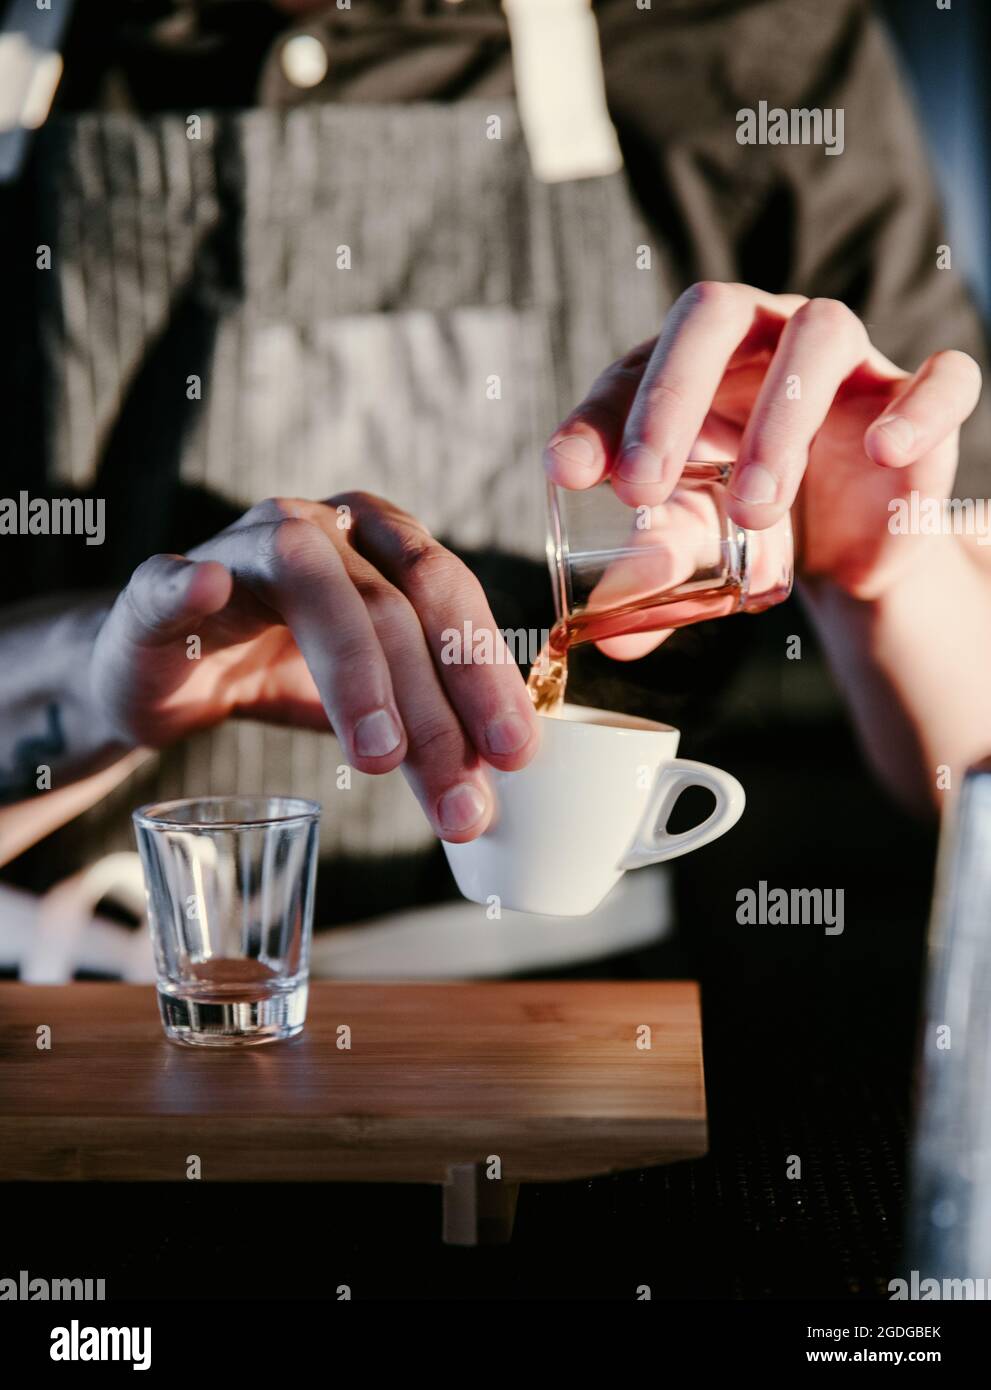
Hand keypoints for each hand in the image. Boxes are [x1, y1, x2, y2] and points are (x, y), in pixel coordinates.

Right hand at [90, 494, 537, 841]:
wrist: (163, 671)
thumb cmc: (280, 672)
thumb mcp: (369, 701)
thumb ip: (427, 723)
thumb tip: (497, 785)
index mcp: (383, 544)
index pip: (451, 599)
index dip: (486, 674)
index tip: (516, 754)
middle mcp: (324, 529)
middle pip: (394, 601)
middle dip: (436, 701)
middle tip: (460, 790)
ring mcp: (241, 548)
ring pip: (313, 587)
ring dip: (354, 672)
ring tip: (379, 755)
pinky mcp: (160, 584)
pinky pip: (174, 578)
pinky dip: (191, 584)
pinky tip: (207, 589)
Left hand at [543, 282, 981, 652]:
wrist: (840, 543)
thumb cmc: (744, 517)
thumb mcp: (691, 540)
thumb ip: (650, 573)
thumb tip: (606, 641)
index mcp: (692, 359)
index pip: (637, 364)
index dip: (602, 416)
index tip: (569, 475)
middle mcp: (765, 334)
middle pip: (717, 316)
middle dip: (671, 398)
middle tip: (641, 488)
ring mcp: (846, 357)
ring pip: (820, 338)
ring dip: (778, 422)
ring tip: (751, 511)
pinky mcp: (917, 394)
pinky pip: (941, 379)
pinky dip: (917, 409)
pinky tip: (882, 451)